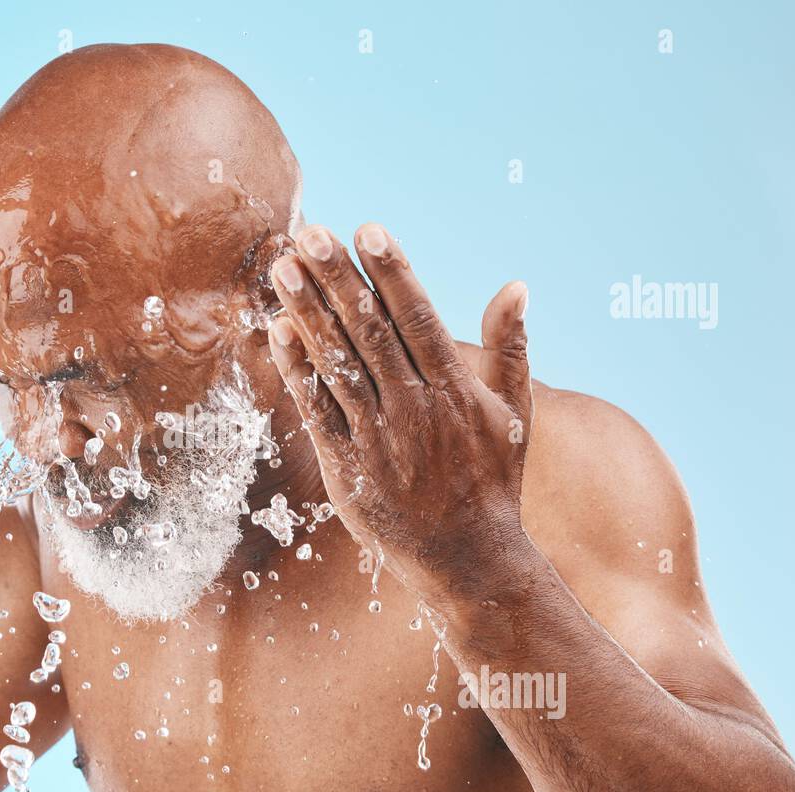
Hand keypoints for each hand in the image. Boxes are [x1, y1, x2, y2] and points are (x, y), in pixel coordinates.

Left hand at [267, 223, 533, 603]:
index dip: (391, 271)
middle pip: (370, 332)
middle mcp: (415, 409)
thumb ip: (512, 348)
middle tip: (310, 232)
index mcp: (456, 391)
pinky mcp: (347, 468)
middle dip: (338, 279)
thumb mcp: (514, 414)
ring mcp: (378, 439)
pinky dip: (297, 371)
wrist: (468, 560)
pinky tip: (277, 330)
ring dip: (308, 313)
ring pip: (338, 365)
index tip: (368, 228)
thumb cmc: (493, 480)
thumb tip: (518, 284)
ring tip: (283, 266)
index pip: (418, 317)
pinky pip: (317, 411)